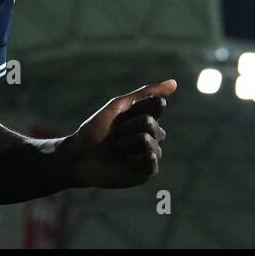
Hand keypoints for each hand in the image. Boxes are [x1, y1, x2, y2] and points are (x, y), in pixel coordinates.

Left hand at [61, 80, 175, 188]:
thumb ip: (146, 94)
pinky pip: (153, 161)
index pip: (157, 105)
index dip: (137, 107)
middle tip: (115, 135)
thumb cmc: (96, 129)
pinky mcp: (147, 172)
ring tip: (117, 149)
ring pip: (150, 141)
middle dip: (127, 127)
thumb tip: (175, 83)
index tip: (122, 113)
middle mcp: (152, 135)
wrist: (80, 155)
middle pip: (150, 123)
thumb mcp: (119, 106)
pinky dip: (140, 157)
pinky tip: (128, 161)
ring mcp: (151, 154)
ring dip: (127, 143)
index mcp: (147, 117)